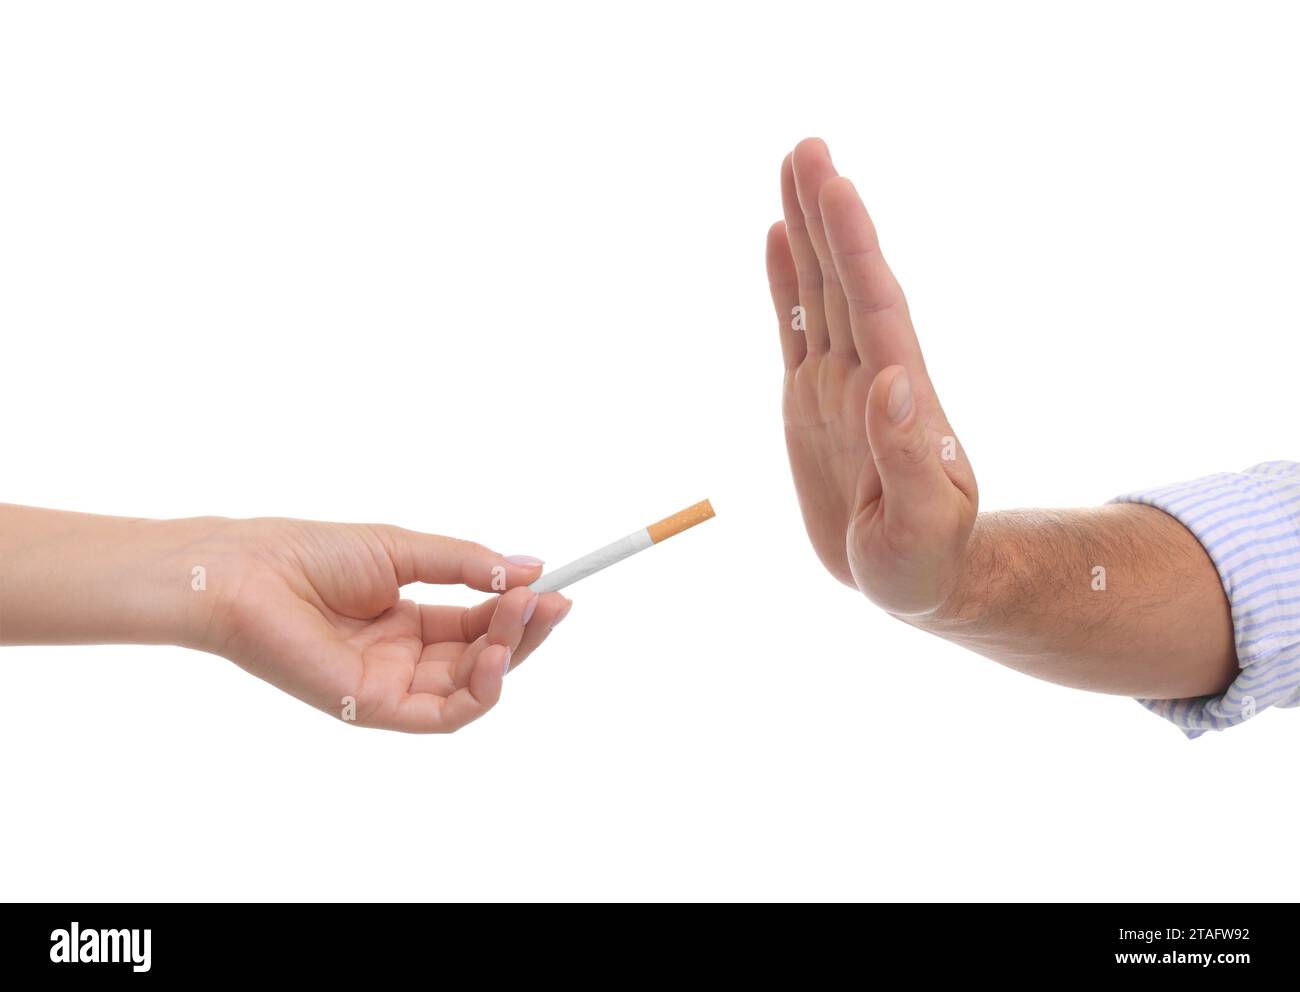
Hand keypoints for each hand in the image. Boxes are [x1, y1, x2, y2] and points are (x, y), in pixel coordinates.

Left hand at [189, 517, 571, 731]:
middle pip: (482, 655)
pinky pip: (443, 715)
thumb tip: (532, 568)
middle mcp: (402, 658)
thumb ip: (468, 565)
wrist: (245, 573)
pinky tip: (498, 656)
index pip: (477, 622)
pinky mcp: (374, 708)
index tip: (556, 586)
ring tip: (527, 614)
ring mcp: (390, 686)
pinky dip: (480, 691)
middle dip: (523, 629)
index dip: (518, 607)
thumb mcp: (404, 550)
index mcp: (406, 621)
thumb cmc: (309, 553)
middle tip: (554, 601)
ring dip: (509, 652)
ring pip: (471, 686)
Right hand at [765, 138, 977, 614]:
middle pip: (846, 279)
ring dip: (807, 233)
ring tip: (792, 170)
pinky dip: (785, 283)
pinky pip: (794, 330)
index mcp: (899, 396)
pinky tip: (776, 240)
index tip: (836, 187)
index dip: (854, 245)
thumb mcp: (923, 522)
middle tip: (807, 147)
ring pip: (819, 292)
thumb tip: (893, 381)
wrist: (918, 578)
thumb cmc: (928, 560)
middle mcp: (868, 374)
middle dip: (827, 215)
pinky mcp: (812, 403)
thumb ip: (909, 454)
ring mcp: (839, 385)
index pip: (874, 305)